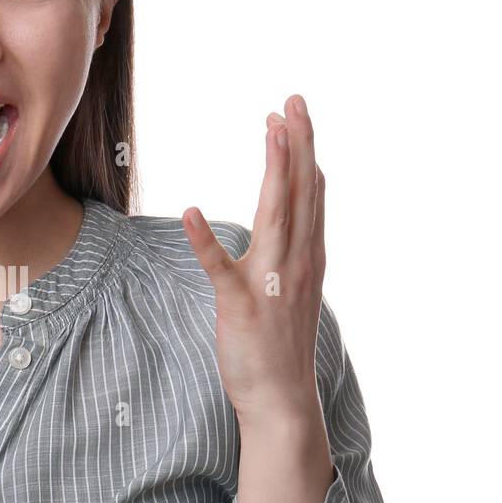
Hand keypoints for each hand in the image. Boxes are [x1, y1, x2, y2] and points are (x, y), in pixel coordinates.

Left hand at [181, 94, 325, 427]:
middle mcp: (297, 264)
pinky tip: (191, 212)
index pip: (310, 193)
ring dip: (274, 173)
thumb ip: (295, 248)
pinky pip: (221, 269)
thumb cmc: (280, 343)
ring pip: (276, 218)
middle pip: (300, 194)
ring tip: (271, 132)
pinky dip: (206, 241)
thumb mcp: (294, 287)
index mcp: (307, 258)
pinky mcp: (241, 307)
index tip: (294, 112)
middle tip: (292, 101)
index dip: (303, 151)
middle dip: (297, 145)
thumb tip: (294, 211)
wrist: (282, 401)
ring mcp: (271, 284)